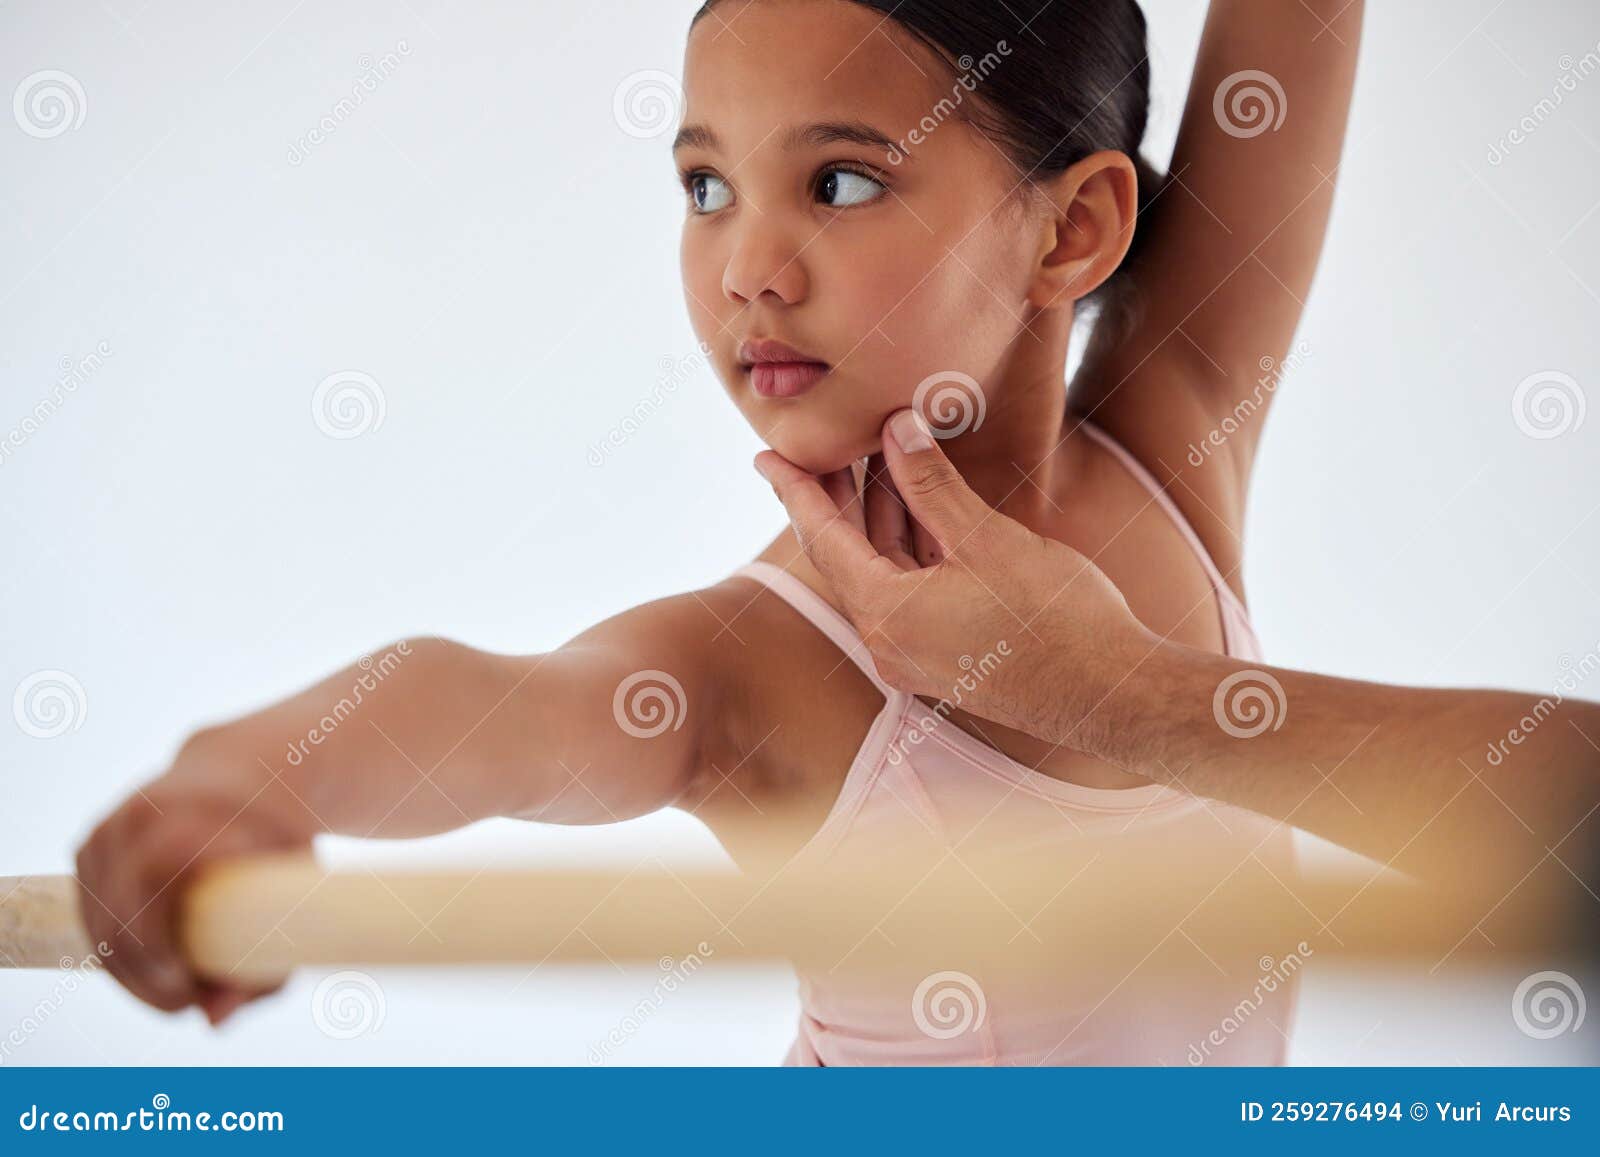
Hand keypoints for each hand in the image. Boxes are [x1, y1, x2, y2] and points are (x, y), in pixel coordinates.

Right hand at [74, 729, 312, 1024]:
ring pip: (101, 934)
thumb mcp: (295, 889)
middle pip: (121, 928)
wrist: (248, 772)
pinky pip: (93, 922)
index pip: (154, 892)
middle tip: (200, 996)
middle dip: (156, 982)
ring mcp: (103, 835)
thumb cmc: (279, 838)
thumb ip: (266, 960)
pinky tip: (165, 958)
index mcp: (187, 816)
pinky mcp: (87, 851)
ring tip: (189, 978)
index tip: (195, 984)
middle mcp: (133, 820)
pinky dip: (126, 953)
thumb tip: (213, 1022)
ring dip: (140, 973)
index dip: (164, 950)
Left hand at [753, 409, 1154, 751]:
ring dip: (880, 518)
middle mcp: (889, 641)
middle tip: (824, 445)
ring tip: (877, 459)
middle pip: (847, 555)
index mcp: (886, 615)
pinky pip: (910, 591)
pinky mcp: (946, 656)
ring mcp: (917, 654)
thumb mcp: (987, 540)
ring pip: (883, 572)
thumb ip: (933, 486)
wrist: (1112, 694)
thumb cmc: (1058, 620)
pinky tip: (922, 508)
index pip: (823, 538)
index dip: (795, 489)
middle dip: (838, 497)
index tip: (765, 455)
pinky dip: (910, 547)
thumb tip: (895, 430)